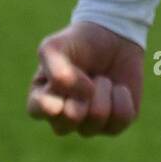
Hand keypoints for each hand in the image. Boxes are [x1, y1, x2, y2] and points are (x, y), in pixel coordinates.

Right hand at [27, 22, 143, 136]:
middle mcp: (62, 120)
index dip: (52, 96)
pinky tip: (118, 88)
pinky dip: (123, 96)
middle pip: (69, 120)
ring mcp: (88, 125)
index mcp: (42, 100)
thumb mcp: (56, 46)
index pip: (37, 110)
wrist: (114, 36)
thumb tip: (82, 96)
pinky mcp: (114, 124)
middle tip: (89, 76)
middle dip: (84, 90)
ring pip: (97, 117)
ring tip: (102, 78)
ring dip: (104, 88)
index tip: (63, 77)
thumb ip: (57, 71)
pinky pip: (122, 118)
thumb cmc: (78, 43)